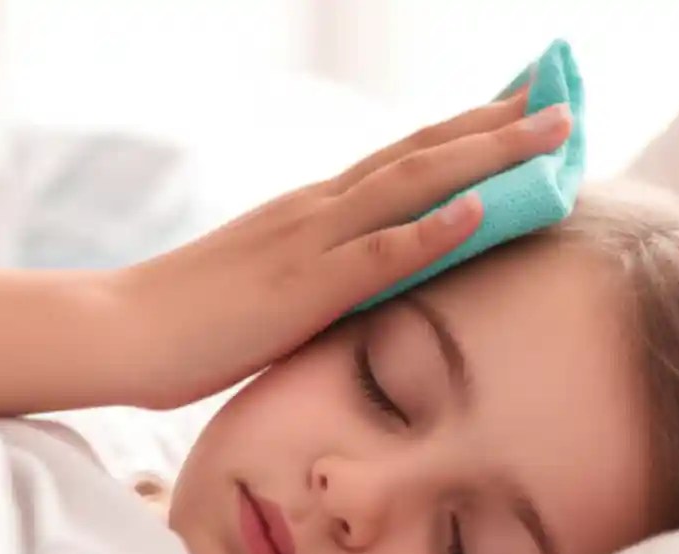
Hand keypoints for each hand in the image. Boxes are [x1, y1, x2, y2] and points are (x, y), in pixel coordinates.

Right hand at [116, 93, 571, 408]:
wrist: (117, 330)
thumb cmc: (190, 317)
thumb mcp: (272, 282)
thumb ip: (324, 270)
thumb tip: (372, 279)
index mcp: (313, 209)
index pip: (404, 157)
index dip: (466, 131)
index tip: (520, 110)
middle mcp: (319, 208)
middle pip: (423, 152)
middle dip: (497, 124)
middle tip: (561, 99)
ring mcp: (310, 243)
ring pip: (413, 184)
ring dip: (488, 155)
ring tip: (552, 132)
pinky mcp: (299, 290)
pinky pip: (376, 255)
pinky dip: (431, 229)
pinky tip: (481, 208)